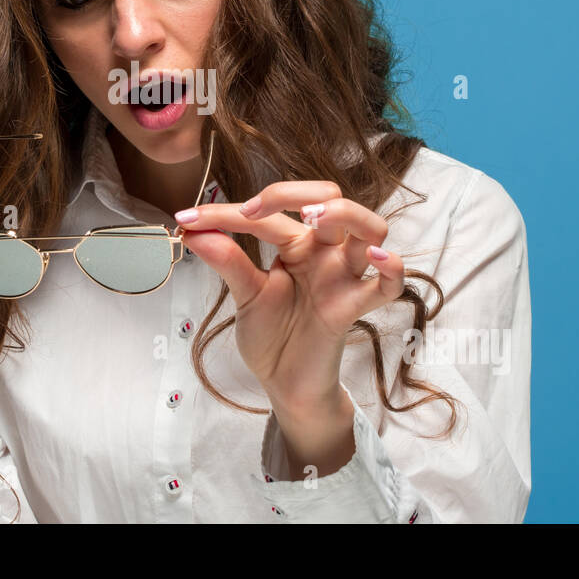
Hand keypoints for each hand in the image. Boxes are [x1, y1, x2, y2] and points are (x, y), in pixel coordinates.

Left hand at [174, 180, 403, 413]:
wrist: (284, 384)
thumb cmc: (271, 335)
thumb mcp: (243, 295)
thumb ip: (226, 261)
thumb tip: (192, 232)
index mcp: (296, 244)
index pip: (270, 212)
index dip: (225, 213)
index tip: (187, 221)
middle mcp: (324, 253)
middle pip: (331, 198)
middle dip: (296, 193)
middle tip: (254, 212)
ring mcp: (343, 278)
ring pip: (370, 229)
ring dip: (347, 214)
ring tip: (316, 218)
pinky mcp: (354, 308)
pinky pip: (389, 285)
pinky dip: (391, 269)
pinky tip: (377, 258)